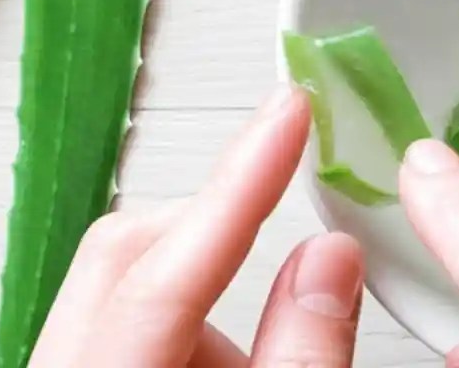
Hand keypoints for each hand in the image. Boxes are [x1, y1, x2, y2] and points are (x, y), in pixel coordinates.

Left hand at [30, 86, 458, 367]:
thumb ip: (304, 353)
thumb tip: (329, 257)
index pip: (162, 272)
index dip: (237, 183)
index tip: (288, 115)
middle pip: (129, 257)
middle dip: (221, 240)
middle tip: (299, 247)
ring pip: (134, 288)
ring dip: (211, 310)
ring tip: (263, 366)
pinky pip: (134, 323)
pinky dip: (195, 335)